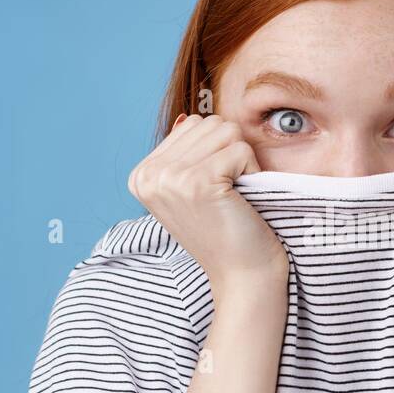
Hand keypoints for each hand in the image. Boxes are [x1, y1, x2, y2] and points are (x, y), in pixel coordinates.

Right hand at [128, 113, 287, 294]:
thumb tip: (186, 117)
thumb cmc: (226, 231)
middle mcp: (148, 175)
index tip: (212, 191)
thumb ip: (185, 153)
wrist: (241, 275)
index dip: (216, 151)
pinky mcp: (197, 181)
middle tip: (228, 193)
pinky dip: (251, 171)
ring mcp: (169, 178)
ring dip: (241, 160)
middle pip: (208, 122)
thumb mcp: (192, 189)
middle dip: (230, 152)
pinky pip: (240, 148)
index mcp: (141, 175)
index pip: (191, 124)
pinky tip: (241, 199)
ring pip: (225, 130)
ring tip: (233, 194)